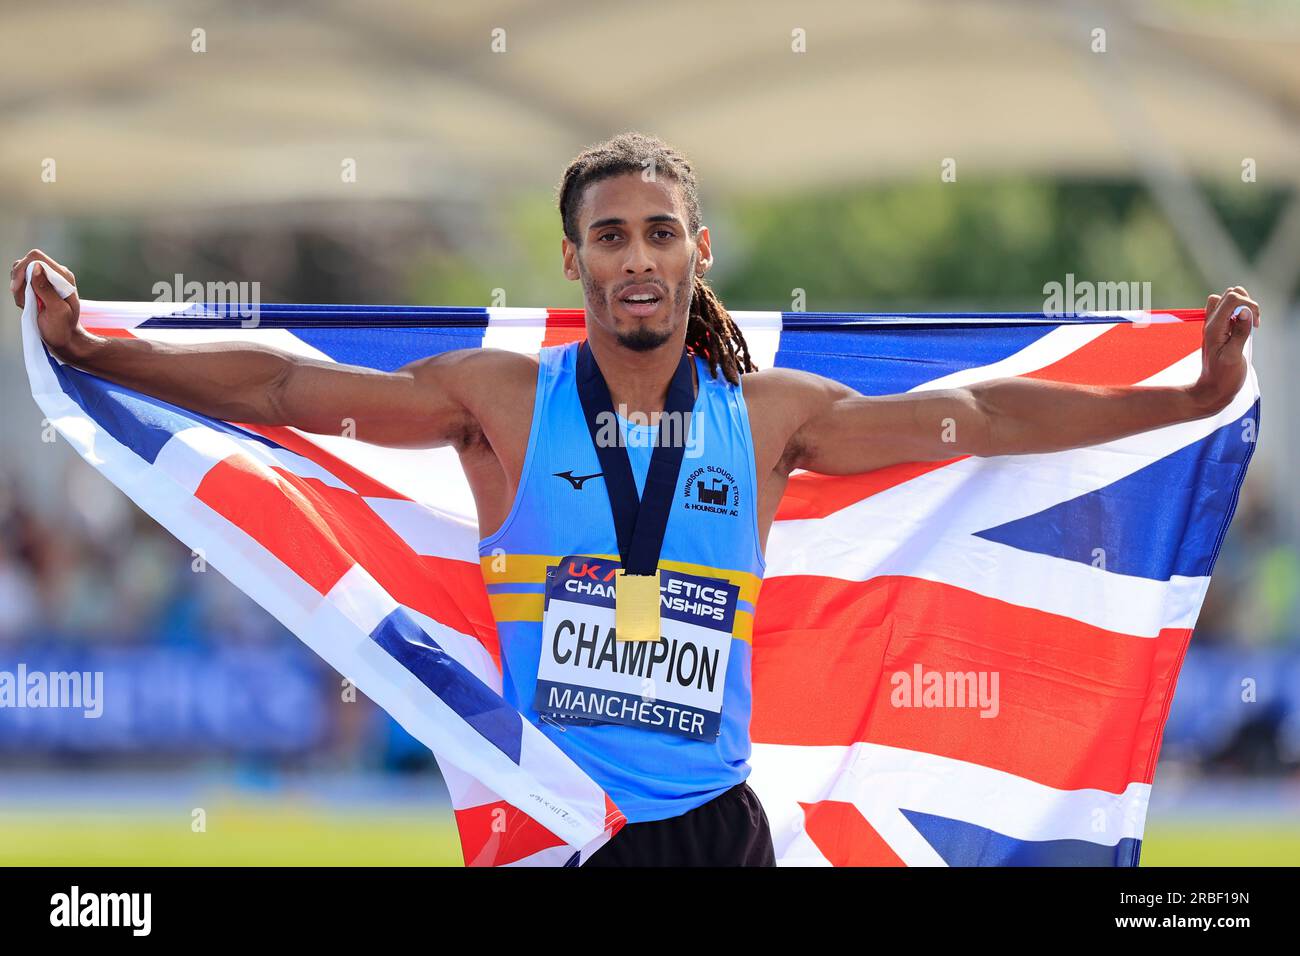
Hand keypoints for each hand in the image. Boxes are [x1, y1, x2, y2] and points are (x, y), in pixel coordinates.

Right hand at [10, 249, 81, 354]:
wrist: (65, 337)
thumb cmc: (63, 327)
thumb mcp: (57, 311)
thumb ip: (46, 289)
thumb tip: (36, 267)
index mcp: (64, 276)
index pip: (36, 257)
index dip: (22, 269)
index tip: (16, 288)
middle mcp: (56, 274)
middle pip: (25, 263)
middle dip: (19, 282)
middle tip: (25, 302)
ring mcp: (47, 279)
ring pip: (21, 273)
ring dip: (19, 290)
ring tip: (29, 306)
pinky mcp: (39, 286)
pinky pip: (21, 283)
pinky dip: (20, 294)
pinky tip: (29, 306)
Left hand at [1191, 285, 1259, 413]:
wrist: (1212, 389)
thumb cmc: (1223, 377)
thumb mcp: (1234, 356)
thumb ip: (1239, 333)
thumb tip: (1246, 311)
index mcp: (1213, 327)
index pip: (1232, 299)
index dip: (1249, 305)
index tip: (1256, 324)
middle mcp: (1211, 323)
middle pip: (1228, 294)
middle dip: (1247, 302)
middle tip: (1253, 323)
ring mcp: (1214, 325)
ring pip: (1227, 299)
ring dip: (1243, 305)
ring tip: (1250, 323)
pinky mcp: (1219, 330)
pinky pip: (1228, 310)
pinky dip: (1240, 312)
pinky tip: (1245, 327)